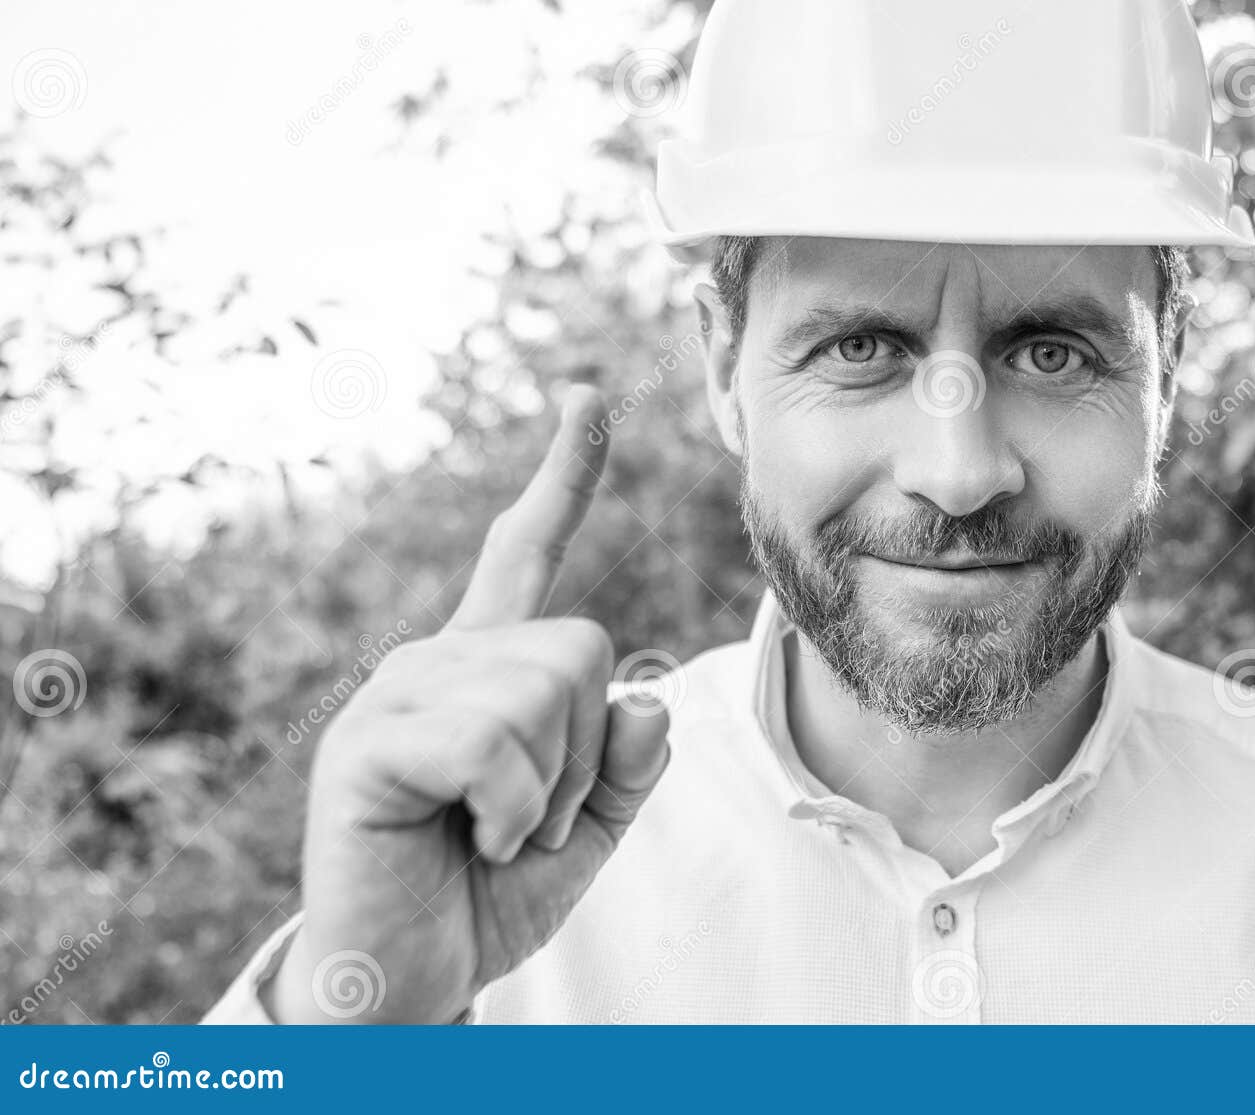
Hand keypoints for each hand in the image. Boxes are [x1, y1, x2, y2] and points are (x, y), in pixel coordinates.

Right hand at [268, 386, 670, 1023]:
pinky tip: (464, 839)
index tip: (587, 398)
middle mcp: (437, 660)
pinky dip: (508, 813)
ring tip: (488, 832)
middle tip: (520, 819)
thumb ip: (625, 763)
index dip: (564, 477)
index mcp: (486, 668)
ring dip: (545, 793)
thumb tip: (643, 704)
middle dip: (581, 755)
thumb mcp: (586, 828)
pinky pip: (494, 744)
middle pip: (580, 648)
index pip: (525, 552)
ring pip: (545, 693)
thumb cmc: (485, 896)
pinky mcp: (367, 743)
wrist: (412, 982)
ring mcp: (398, 695)